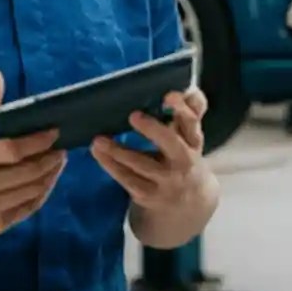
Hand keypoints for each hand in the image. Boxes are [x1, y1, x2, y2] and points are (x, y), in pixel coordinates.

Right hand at [0, 69, 65, 235]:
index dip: (37, 142)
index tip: (55, 132)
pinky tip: (48, 178)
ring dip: (50, 175)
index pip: (11, 150)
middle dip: (49, 159)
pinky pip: (29, 208)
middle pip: (26, 172)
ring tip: (58, 161)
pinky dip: (43, 192)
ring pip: (31, 190)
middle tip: (63, 148)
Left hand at [90, 88, 210, 211]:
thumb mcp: (188, 137)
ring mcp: (167, 180)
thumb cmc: (182, 157)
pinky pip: (127, 179)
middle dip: (153, 129)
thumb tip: (187, 88)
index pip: (192, 120)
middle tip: (133, 115)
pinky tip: (98, 153)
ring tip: (99, 140)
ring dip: (119, 151)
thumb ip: (187, 113)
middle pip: (171, 142)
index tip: (168, 95)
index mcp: (193, 140)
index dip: (182, 108)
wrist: (189, 202)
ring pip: (142, 164)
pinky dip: (111, 165)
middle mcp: (183, 159)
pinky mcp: (149, 194)